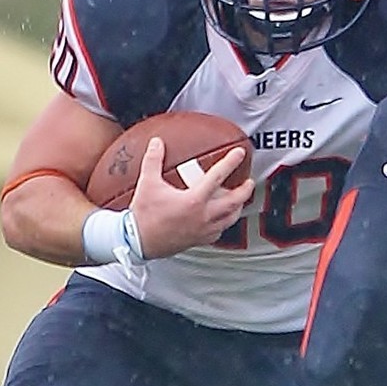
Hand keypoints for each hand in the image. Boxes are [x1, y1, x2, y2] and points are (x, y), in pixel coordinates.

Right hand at [128, 138, 253, 257]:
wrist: (137, 242)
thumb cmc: (143, 216)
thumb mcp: (147, 183)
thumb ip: (153, 160)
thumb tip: (158, 143)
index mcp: (194, 200)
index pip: (218, 177)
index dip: (230, 162)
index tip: (239, 153)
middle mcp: (203, 216)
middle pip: (234, 202)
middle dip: (245, 191)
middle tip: (248, 182)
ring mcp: (203, 230)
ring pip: (230, 219)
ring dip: (237, 208)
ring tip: (239, 201)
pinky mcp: (199, 240)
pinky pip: (219, 232)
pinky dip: (224, 223)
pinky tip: (221, 219)